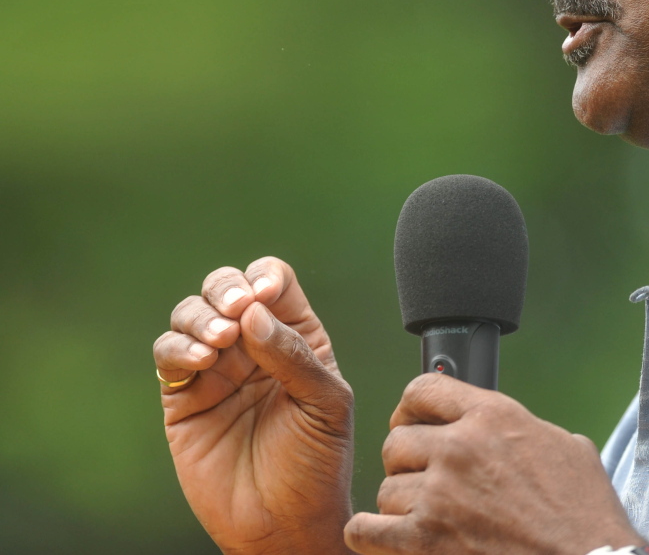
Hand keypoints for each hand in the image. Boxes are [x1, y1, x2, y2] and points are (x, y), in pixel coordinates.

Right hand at [153, 257, 355, 554]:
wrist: (284, 524)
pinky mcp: (183, 397)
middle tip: (236, 311)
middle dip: (226, 288)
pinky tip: (200, 361)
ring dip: (200, 316)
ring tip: (218, 342)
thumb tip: (253, 312)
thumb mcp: (325, 405)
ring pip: (192, 313)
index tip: (264, 297)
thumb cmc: (317, 463)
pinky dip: (178, 348)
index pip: (275, 282)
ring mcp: (216, 368)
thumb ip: (294, 356)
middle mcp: (253, 344)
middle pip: (227, 287)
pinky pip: (168, 354)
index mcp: (296, 336)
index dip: (265, 278)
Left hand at [345, 374, 643, 554]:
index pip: (423, 389)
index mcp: (493, 416)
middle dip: (406, 463)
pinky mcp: (424, 543)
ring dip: (401, 507)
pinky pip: (366, 531)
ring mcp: (439, 496)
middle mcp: (459, 447)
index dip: (412, 408)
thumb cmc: (586, 516)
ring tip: (425, 520)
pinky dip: (371, 537)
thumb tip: (510, 432)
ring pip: (386, 490)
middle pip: (396, 442)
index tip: (412, 422)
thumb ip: (524, 429)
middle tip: (422, 481)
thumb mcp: (565, 447)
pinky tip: (388, 540)